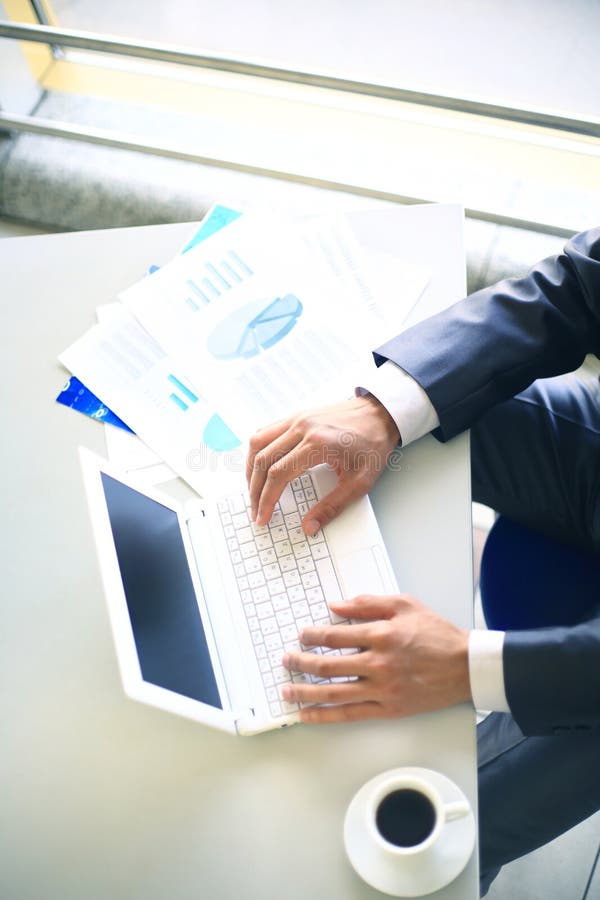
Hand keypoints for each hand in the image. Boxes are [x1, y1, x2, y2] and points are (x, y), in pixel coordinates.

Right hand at [246, 395, 399, 531]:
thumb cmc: (373, 445)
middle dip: (255, 490)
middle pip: (263, 460)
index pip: (278, 475)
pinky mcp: (295, 416)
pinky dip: (257, 451)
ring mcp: (296, 418)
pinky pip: (265, 432)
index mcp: (318, 444)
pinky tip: (259, 466)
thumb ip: (332, 507)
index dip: (266, 500)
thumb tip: (309, 527)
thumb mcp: (360, 482)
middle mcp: (302, 427)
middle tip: (255, 511)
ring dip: (251, 470)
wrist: (380, 414)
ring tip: (253, 491)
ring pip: (257, 443)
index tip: (263, 517)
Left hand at [280, 594, 470, 723]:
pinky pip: (350, 714)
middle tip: (286, 661)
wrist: (465, 666)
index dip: (312, 636)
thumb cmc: (437, 633)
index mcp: (380, 635)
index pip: (334, 636)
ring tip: (287, 690)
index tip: (302, 636)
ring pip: (333, 693)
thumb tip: (337, 605)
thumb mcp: (405, 604)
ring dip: (305, 692)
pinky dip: (325, 716)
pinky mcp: (388, 709)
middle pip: (328, 666)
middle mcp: (378, 664)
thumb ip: (369, 604)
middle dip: (301, 663)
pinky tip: (308, 715)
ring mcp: (382, 690)